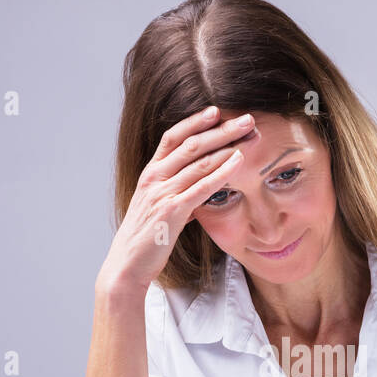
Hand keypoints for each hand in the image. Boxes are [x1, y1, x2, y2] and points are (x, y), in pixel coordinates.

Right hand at [98, 105, 254, 293]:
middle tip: (246, 119)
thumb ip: (177, 197)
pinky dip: (222, 171)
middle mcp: (154, 178)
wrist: (127, 265)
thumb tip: (196, 196)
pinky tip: (239, 161)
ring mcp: (162, 193)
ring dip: (228, 145)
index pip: (172, 138)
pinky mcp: (172, 211)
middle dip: (221, 129)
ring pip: (199, 161)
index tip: (215, 111)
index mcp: (149, 174)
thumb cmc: (145, 240)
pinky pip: (202, 186)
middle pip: (191, 144)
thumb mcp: (158, 211)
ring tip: (249, 134)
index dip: (194, 122)